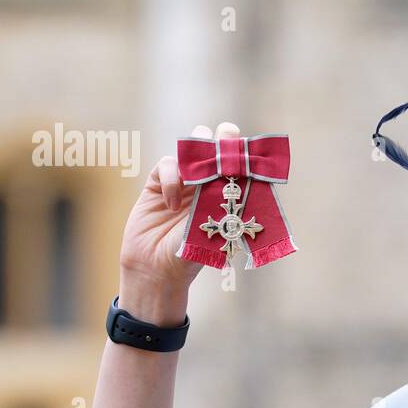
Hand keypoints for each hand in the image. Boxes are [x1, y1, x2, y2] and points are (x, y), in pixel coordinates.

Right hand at [118, 121, 242, 293]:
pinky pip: (168, 163)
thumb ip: (229, 200)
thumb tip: (245, 177)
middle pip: (222, 143)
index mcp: (231, 191)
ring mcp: (184, 179)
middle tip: (227, 145)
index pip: (244, 161)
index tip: (250, 155)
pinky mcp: (158, 181)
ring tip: (199, 171)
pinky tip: (172, 204)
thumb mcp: (220, 227)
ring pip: (195, 144)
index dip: (248, 153)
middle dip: (227, 138)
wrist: (157, 269)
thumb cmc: (194, 254)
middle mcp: (210, 181)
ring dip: (199, 149)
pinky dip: (171, 179)